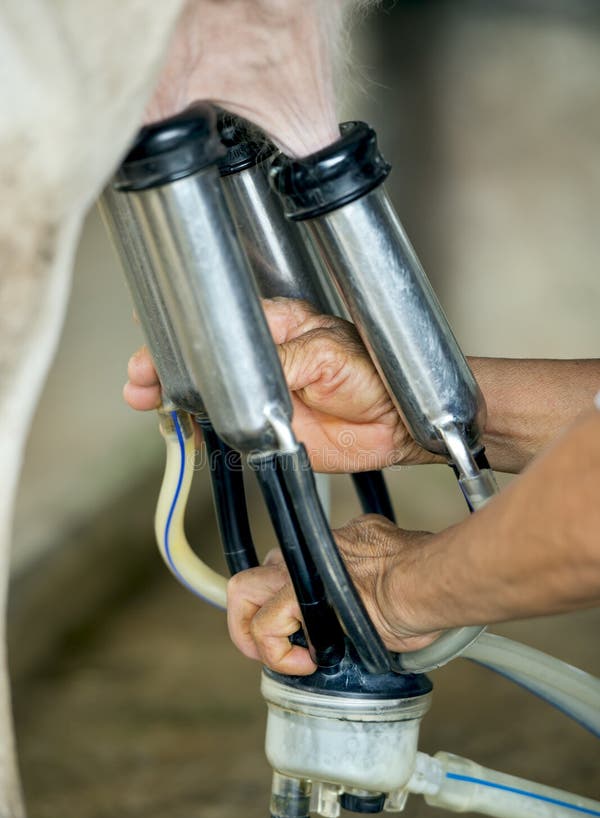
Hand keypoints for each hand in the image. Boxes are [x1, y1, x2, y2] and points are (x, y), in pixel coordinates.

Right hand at [124, 299, 436, 470]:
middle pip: (201, 360)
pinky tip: (181, 431)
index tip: (157, 352)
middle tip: (141, 384)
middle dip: (166, 370)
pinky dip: (197, 432)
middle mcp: (261, 359)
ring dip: (175, 402)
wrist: (395, 424)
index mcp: (276, 326)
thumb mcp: (327, 356)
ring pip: (205, 395)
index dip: (183, 338)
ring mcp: (259, 395)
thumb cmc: (373, 375)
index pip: (218, 324)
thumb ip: (283, 363)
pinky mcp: (264, 428)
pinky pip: (222, 429)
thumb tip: (243, 372)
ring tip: (152, 408)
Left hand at [226, 514, 441, 675]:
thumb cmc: (428, 589)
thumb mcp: (397, 585)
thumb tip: (384, 616)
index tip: (309, 631)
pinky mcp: (296, 591)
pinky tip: (305, 663)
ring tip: (281, 657)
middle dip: (253, 610)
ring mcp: (301, 567)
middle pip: (260, 569)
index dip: (293, 601)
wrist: (428, 584)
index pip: (298, 565)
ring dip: (252, 632)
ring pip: (244, 589)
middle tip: (276, 642)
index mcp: (338, 546)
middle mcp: (315, 548)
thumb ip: (378, 592)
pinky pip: (265, 624)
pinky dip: (276, 653)